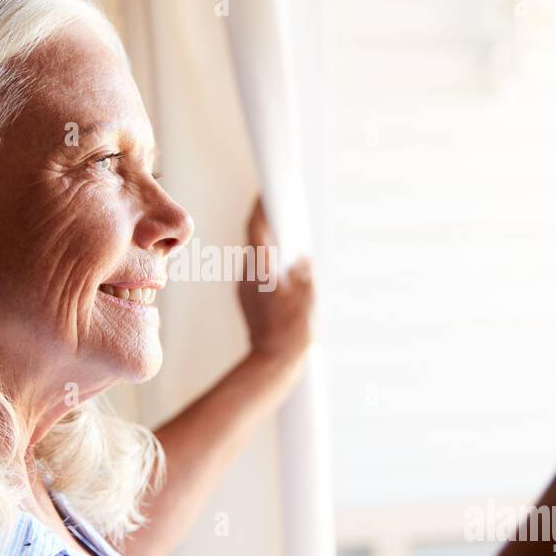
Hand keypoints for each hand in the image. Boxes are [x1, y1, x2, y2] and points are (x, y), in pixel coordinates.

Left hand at [237, 196, 316, 367]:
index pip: (256, 229)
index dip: (261, 207)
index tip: (266, 190)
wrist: (272, 364)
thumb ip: (306, 273)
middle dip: (268, 223)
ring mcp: (247, 289)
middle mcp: (249, 276)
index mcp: (261, 270)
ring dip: (271, 245)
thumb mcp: (308, 299)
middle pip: (256, 241)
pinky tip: (288, 266)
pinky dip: (272, 263)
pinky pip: (260, 273)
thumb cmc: (292, 334)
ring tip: (289, 235)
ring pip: (258, 258)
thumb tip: (303, 258)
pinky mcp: (250, 300)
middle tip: (282, 207)